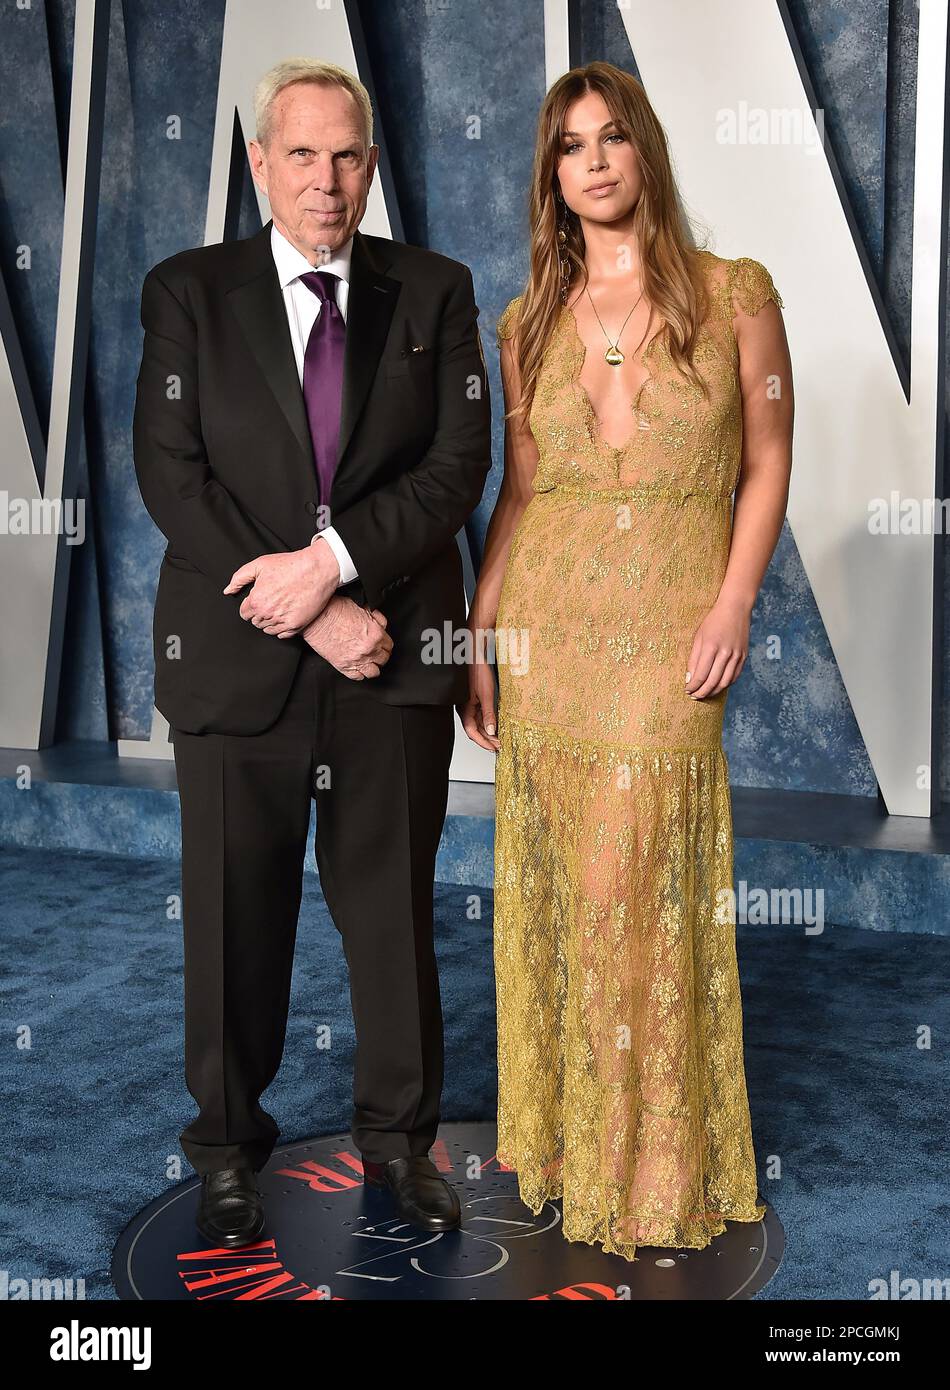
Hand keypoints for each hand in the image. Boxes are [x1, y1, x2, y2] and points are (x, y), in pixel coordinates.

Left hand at [223, 540, 339, 636]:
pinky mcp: (296, 626)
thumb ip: (239, 578)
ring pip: (268, 629)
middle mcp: (267, 614)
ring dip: (271, 621)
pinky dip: (282, 628)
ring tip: (280, 606)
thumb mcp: (260, 564)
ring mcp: (282, 621)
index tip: (260, 599)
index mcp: (256, 601)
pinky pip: (282, 635)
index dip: (250, 605)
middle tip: (272, 600)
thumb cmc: (290, 565)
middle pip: (256, 622)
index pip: (244, 614)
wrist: (316, 569)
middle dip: (260, 613)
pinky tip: (287, 615)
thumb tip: (228, 591)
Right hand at [302, 597, 392, 678]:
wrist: (316, 618)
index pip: (389, 645)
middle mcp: (368, 649)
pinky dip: (360, 673)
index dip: (385, 644)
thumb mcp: (362, 607)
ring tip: (369, 662)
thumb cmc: (335, 610)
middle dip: (381, 655)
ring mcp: (356, 660)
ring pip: (374, 672)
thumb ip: (377, 618)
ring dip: (373, 666)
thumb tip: (382, 625)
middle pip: (384, 659)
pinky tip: (358, 667)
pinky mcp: (344, 666)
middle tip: (375, 652)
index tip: (382, 645)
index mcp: (375, 634)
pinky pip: (358, 677)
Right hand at [457, 649, 499, 751]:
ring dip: (487, 732)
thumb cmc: (476, 672)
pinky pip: (477, 715)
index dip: (483, 743)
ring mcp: (467, 705)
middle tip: (500, 746)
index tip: (494, 749)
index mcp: (464, 710)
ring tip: (499, 738)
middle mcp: (464, 709)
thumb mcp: (486, 694)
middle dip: (487, 739)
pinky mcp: (471, 700)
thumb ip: (488, 714)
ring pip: (476, 723)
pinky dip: (486, 722)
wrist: (472, 656)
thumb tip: (491, 730)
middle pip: (475, 730)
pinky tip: (494, 725)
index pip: (472, 732)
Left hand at [685, 596, 750, 698]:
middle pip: (712, 682)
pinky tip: (717, 686)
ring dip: (714, 691)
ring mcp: (736, 656)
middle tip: (695, 696)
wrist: (735, 609)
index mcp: (711, 647)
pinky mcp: (744, 657)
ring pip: (725, 682)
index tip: (687, 690)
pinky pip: (734, 676)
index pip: (700, 675)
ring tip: (705, 694)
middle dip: (702, 692)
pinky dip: (725, 684)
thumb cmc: (714, 621)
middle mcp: (725, 653)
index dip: (693, 686)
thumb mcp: (698, 637)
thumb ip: (694, 659)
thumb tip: (690, 678)